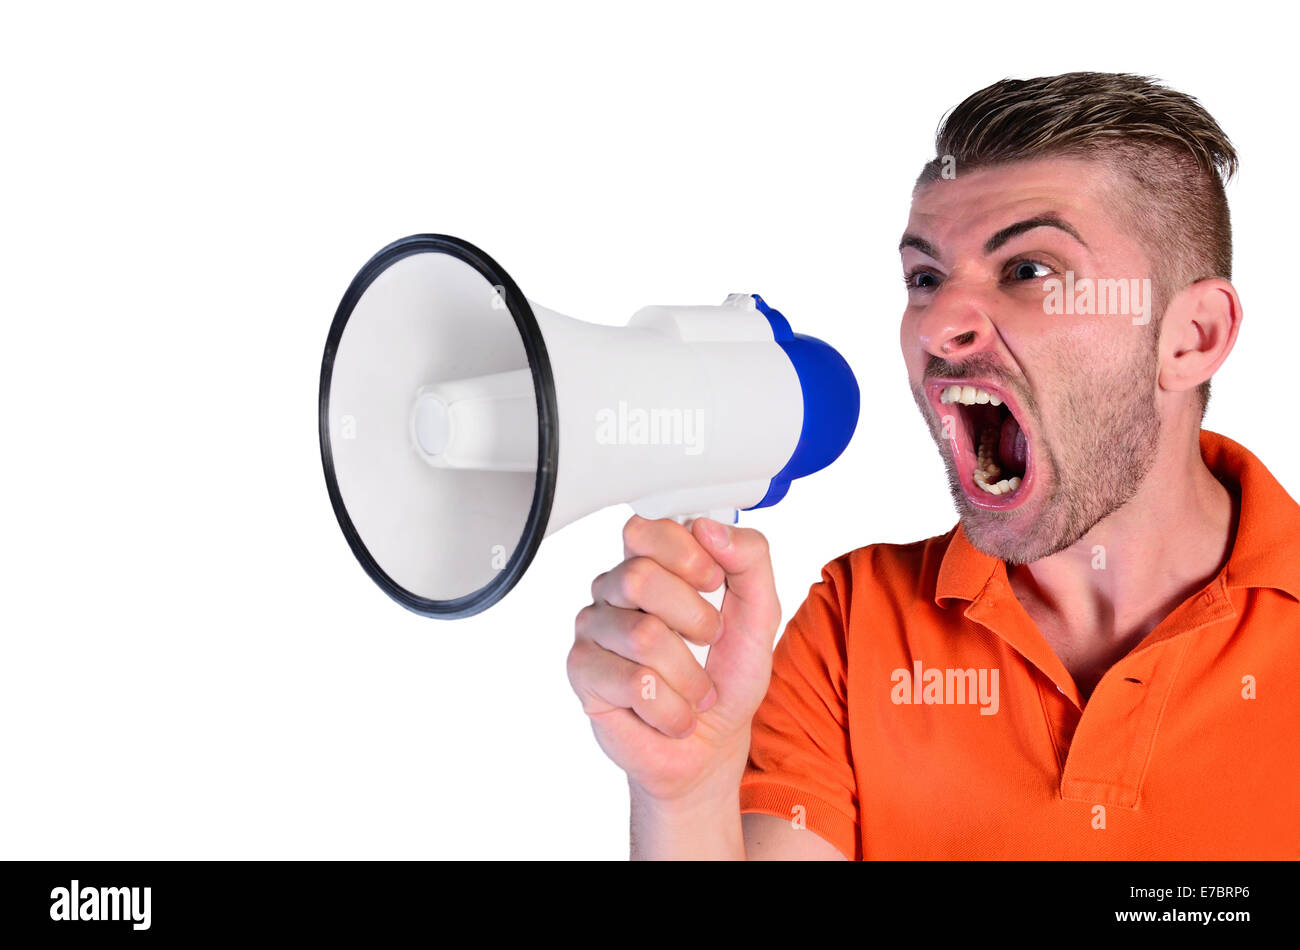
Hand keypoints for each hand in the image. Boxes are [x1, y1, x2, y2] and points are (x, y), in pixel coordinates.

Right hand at [567, 514, 781, 803]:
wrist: (710, 745)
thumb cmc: (727, 677)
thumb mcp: (759, 615)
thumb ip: (749, 560)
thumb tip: (708, 527)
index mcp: (651, 563)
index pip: (647, 531)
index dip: (688, 556)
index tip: (714, 583)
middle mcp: (614, 589)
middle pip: (640, 577)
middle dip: (694, 618)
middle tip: (707, 643)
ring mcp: (593, 629)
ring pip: (643, 636)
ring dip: (689, 676)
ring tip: (694, 691)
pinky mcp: (583, 672)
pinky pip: (634, 682)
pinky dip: (671, 708)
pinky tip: (670, 713)